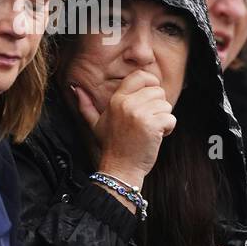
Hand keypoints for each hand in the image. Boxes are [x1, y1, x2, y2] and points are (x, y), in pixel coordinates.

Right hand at [74, 70, 174, 188]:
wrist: (120, 169)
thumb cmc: (111, 147)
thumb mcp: (95, 124)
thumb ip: (86, 105)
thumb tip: (76, 88)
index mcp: (116, 100)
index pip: (140, 76)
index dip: (151, 82)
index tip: (152, 97)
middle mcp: (127, 104)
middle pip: (158, 91)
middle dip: (158, 106)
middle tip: (148, 121)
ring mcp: (139, 114)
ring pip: (166, 105)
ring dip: (163, 119)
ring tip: (150, 131)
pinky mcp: (152, 126)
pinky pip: (170, 119)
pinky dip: (168, 129)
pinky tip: (156, 138)